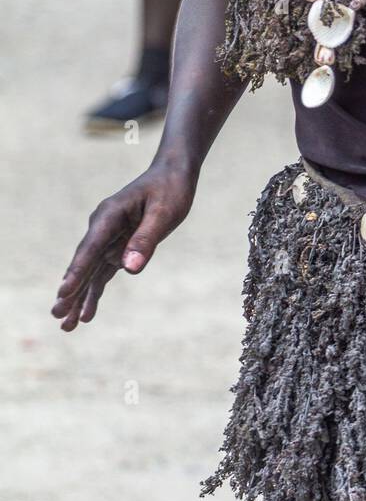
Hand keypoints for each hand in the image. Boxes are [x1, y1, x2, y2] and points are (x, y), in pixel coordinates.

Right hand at [50, 163, 196, 330]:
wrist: (172, 175)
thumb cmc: (169, 189)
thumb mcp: (164, 212)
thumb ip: (146, 239)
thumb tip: (129, 268)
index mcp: (110, 214)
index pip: (91, 247)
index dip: (77, 271)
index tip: (64, 292)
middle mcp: (103, 227)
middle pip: (85, 263)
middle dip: (71, 290)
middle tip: (57, 314)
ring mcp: (108, 238)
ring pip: (90, 272)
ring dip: (78, 298)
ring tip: (66, 325)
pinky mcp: (118, 246)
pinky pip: (102, 273)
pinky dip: (94, 293)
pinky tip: (86, 315)